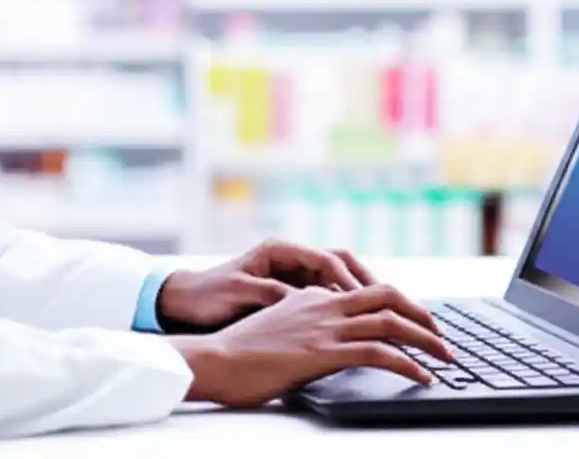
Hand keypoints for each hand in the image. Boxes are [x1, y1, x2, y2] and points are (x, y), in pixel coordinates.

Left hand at [156, 239, 376, 331]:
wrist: (184, 301)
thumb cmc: (208, 295)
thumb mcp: (241, 293)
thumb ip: (274, 295)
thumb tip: (305, 301)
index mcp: (280, 250)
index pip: (329, 260)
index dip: (351, 281)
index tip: (368, 300)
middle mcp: (291, 258)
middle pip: (344, 264)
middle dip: (370, 284)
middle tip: (393, 307)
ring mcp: (294, 274)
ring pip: (341, 279)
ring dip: (362, 296)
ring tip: (385, 318)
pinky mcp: (292, 291)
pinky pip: (329, 295)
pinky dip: (345, 308)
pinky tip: (358, 327)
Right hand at [169, 284, 452, 406]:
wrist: (212, 359)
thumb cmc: (237, 353)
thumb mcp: (280, 330)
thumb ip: (308, 328)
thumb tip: (330, 345)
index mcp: (312, 296)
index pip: (368, 290)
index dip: (399, 304)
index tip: (417, 323)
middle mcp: (323, 304)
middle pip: (388, 295)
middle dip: (422, 315)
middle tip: (441, 336)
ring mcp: (324, 326)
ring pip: (390, 321)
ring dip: (425, 339)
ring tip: (445, 358)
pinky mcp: (322, 351)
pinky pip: (378, 352)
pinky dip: (408, 364)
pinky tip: (422, 377)